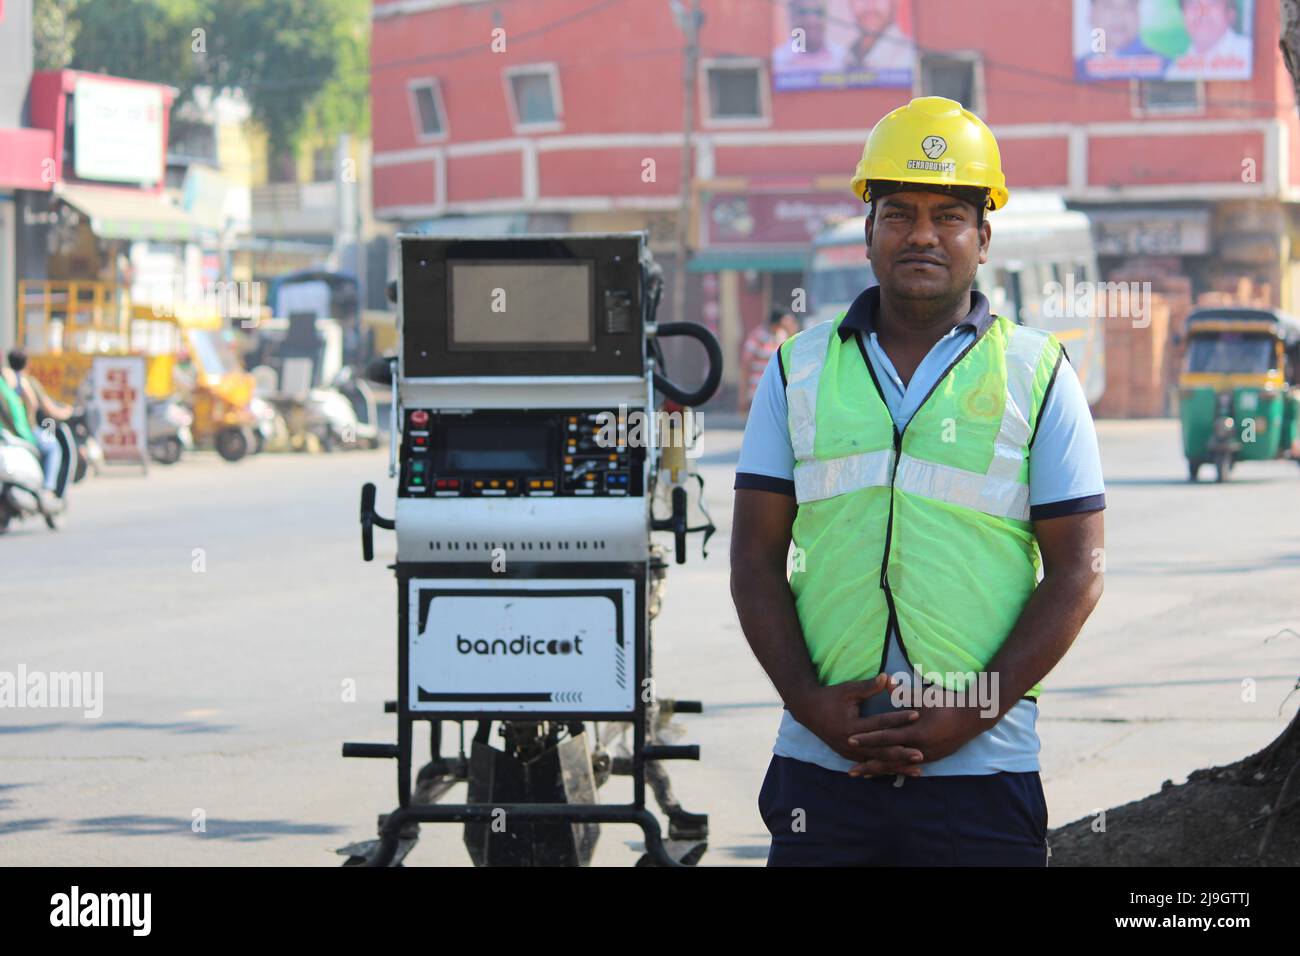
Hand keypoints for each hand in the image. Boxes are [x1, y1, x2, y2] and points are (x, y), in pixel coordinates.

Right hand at [788, 674, 923, 777]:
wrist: (808, 710)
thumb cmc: (830, 697)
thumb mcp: (848, 690)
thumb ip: (869, 687)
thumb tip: (888, 677)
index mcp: (850, 726)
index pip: (879, 723)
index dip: (898, 719)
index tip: (917, 715)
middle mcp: (849, 743)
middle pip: (880, 750)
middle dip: (901, 753)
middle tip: (921, 755)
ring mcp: (848, 752)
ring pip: (877, 762)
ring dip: (897, 766)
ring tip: (917, 770)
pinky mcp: (849, 756)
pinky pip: (870, 764)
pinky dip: (886, 768)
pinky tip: (901, 771)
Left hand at [846, 694, 990, 776]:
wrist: (973, 717)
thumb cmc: (949, 703)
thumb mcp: (926, 696)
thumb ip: (904, 693)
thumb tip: (886, 681)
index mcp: (917, 732)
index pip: (886, 737)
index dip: (867, 739)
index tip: (850, 740)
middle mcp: (920, 749)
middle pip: (889, 758)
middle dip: (869, 764)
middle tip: (850, 771)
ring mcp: (927, 756)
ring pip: (898, 766)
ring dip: (880, 771)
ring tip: (863, 776)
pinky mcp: (932, 759)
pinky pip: (908, 767)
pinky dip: (895, 770)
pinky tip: (885, 773)